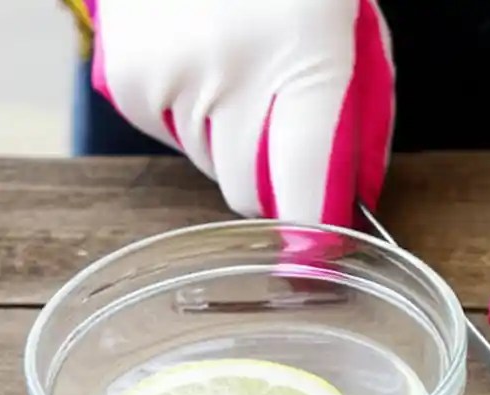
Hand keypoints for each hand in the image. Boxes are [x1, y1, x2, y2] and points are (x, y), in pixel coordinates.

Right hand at [85, 0, 394, 230]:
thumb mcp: (355, 41)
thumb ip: (358, 124)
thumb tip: (345, 200)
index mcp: (310, 63)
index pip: (306, 193)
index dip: (313, 236)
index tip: (319, 257)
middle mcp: (234, 78)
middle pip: (252, 192)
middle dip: (274, 180)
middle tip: (286, 135)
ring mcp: (173, 81)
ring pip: (212, 166)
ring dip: (232, 143)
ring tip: (244, 77)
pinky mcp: (131, 82)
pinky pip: (174, 138)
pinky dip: (195, 118)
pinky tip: (207, 67)